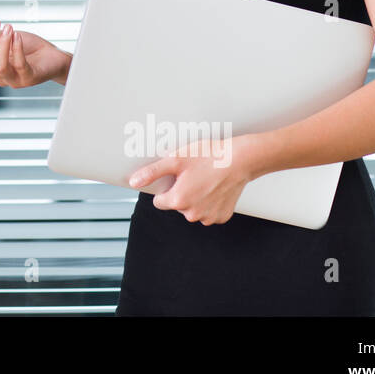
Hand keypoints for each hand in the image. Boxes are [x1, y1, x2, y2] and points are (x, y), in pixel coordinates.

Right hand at [0, 18, 70, 88]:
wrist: (55, 58)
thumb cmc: (31, 49)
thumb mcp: (9, 38)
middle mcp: (1, 77)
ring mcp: (15, 80)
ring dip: (2, 44)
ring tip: (8, 28)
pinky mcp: (29, 78)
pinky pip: (19, 65)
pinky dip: (16, 49)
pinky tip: (17, 36)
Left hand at [125, 134, 260, 225]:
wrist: (240, 159)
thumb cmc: (209, 157)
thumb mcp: (175, 159)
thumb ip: (152, 172)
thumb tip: (134, 182)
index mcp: (179, 201)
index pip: (159, 201)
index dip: (166, 187)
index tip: (176, 178)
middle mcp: (193, 214)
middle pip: (176, 205)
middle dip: (181, 192)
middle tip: (192, 175)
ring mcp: (209, 217)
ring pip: (193, 210)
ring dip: (195, 198)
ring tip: (205, 180)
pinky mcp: (222, 216)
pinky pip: (209, 212)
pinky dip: (210, 202)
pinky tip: (214, 188)